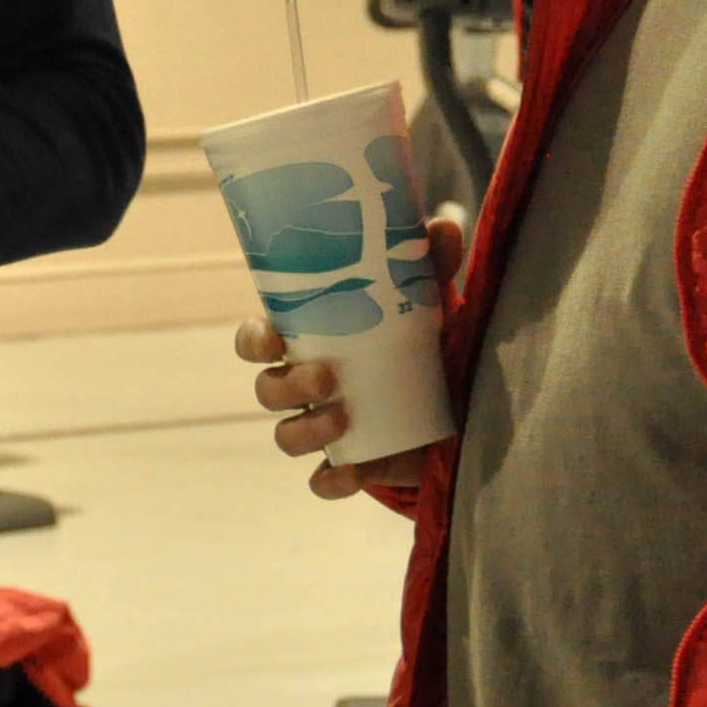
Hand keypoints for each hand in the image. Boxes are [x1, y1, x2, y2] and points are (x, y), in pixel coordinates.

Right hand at [233, 217, 463, 498]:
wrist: (455, 403)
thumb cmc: (420, 341)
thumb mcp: (426, 301)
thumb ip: (430, 264)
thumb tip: (443, 226)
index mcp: (307, 342)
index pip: (255, 341)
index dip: (252, 341)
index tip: (271, 338)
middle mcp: (306, 386)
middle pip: (265, 390)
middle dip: (284, 385)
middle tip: (324, 376)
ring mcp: (324, 428)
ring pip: (285, 436)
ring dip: (305, 430)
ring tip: (342, 416)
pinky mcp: (352, 464)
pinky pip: (324, 481)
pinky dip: (331, 481)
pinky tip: (350, 472)